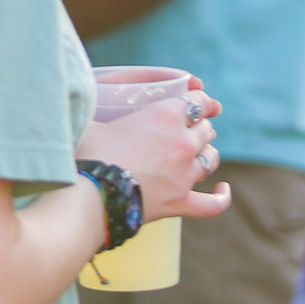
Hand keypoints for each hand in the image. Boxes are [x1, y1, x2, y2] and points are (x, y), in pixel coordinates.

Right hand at [78, 87, 230, 221]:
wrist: (90, 196)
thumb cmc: (88, 153)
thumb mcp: (92, 119)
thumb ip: (95, 106)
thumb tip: (81, 100)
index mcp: (165, 115)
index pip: (197, 100)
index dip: (200, 99)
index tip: (200, 101)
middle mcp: (182, 142)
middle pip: (206, 129)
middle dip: (200, 127)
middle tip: (190, 129)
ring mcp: (185, 174)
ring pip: (211, 159)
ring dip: (206, 153)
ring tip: (199, 152)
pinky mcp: (181, 202)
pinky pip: (213, 203)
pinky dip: (221, 197)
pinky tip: (223, 189)